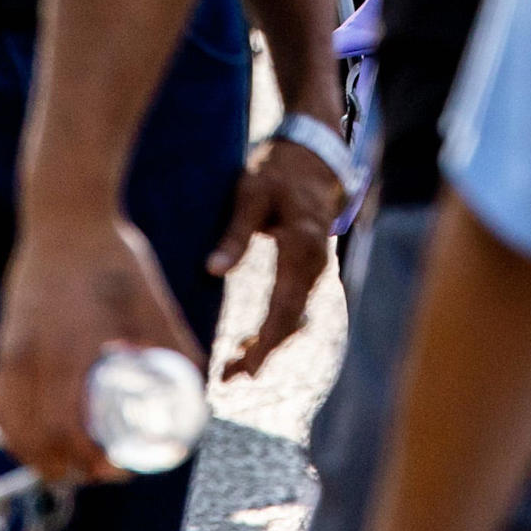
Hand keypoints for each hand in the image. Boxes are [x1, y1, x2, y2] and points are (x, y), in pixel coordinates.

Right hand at [0, 208, 207, 485]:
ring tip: (67, 465)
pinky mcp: (3, 342)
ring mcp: (14, 348)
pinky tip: (30, 440)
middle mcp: (36, 353)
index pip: (69, 426)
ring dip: (37, 455)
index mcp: (75, 346)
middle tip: (98, 472)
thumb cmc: (114, 255)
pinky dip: (11, 430)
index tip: (116, 469)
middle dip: (68, 467)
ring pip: (13, 424)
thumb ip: (174, 342)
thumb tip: (200, 384)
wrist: (65, 214)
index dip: (90, 460)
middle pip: (41, 437)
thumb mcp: (152, 299)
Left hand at [208, 138, 341, 380]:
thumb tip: (213, 271)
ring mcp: (317, 265)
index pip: (284, 307)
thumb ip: (234, 233)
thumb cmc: (276, 170)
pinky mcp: (311, 266)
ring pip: (295, 316)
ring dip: (268, 344)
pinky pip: (296, 305)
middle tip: (229, 378)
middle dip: (263, 353)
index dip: (265, 343)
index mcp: (302, 246)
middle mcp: (315, 262)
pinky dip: (276, 326)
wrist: (312, 151)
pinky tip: (253, 341)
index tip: (244, 370)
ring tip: (234, 368)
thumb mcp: (249, 194)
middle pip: (291, 320)